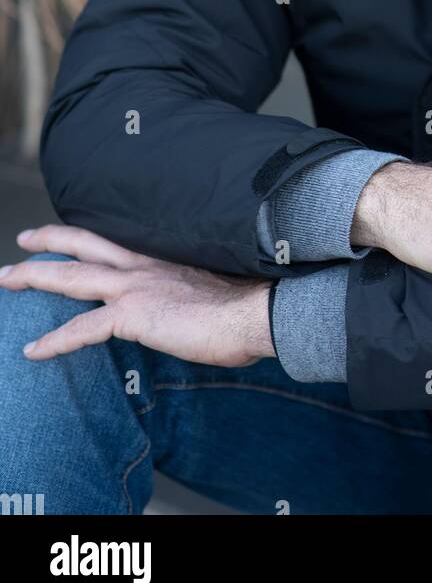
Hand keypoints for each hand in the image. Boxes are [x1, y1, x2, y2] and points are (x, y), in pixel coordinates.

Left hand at [0, 224, 274, 365]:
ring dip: (34, 276)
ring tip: (8, 278)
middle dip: (49, 241)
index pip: (118, 239)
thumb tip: (197, 300)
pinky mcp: (133, 315)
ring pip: (71, 276)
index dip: (90, 234)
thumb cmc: (249, 300)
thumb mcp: (217, 283)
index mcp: (165, 254)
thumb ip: (195, 287)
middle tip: (24, 241)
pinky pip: (80, 330)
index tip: (72, 232)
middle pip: (84, 244)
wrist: (257, 308)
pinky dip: (53, 340)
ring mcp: (136, 286)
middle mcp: (145, 264)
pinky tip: (33, 350)